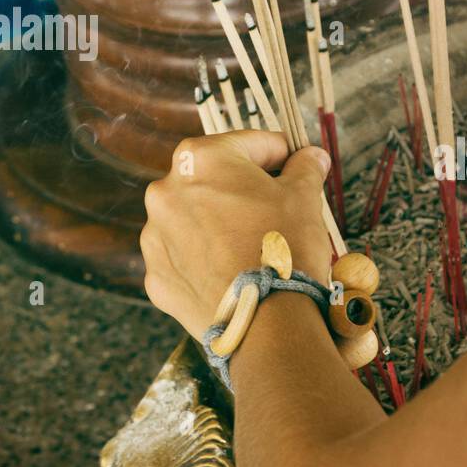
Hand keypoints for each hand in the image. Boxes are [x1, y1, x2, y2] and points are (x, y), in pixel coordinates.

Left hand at [141, 130, 333, 340]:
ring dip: (222, 224)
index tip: (298, 167)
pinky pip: (186, 256)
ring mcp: (156, 235)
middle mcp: (167, 190)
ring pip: (197, 218)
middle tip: (278, 211)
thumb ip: (304, 168)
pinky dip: (207, 258)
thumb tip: (310, 156)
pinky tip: (234, 270)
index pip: (251, 143)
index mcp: (202, 159)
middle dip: (246, 191)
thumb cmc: (284, 251)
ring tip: (254, 247)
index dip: (282, 155)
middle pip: (217, 180)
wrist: (265, 323)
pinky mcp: (157, 274)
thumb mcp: (305, 198)